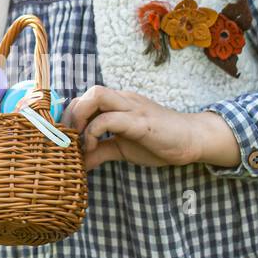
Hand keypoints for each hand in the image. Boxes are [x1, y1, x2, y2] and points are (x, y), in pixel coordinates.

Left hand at [62, 87, 220, 172]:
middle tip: (70, 140)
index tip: (66, 139)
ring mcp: (132, 108)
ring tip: (80, 141)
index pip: (85, 98)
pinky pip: (110, 118)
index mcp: (118, 103)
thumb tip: (80, 165)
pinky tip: (94, 148)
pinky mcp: (140, 122)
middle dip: (72, 116)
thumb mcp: (122, 149)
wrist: (191, 139)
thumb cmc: (158, 141)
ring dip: (81, 117)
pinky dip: (94, 132)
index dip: (70, 116)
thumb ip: (101, 152)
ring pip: (96, 95)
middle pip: (88, 92)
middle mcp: (123, 100)